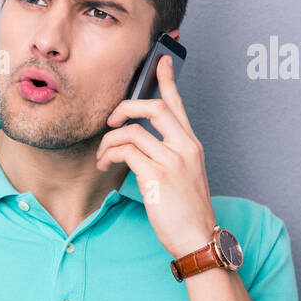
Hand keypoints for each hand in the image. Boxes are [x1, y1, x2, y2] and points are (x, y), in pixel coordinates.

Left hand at [94, 54, 216, 257]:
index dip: (167, 81)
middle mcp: (185, 148)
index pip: (178, 105)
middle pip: (154, 107)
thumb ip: (167, 157)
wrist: (199, 239)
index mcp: (191, 146)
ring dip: (109, 141)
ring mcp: (172, 161)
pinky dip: (110, 154)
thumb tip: (138, 146)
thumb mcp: (183, 178)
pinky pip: (126, 151)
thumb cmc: (187, 213)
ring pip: (133, 131)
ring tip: (101, 156)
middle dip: (125, 108)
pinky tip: (105, 164)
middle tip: (109, 121)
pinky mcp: (157, 176)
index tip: (160, 61)